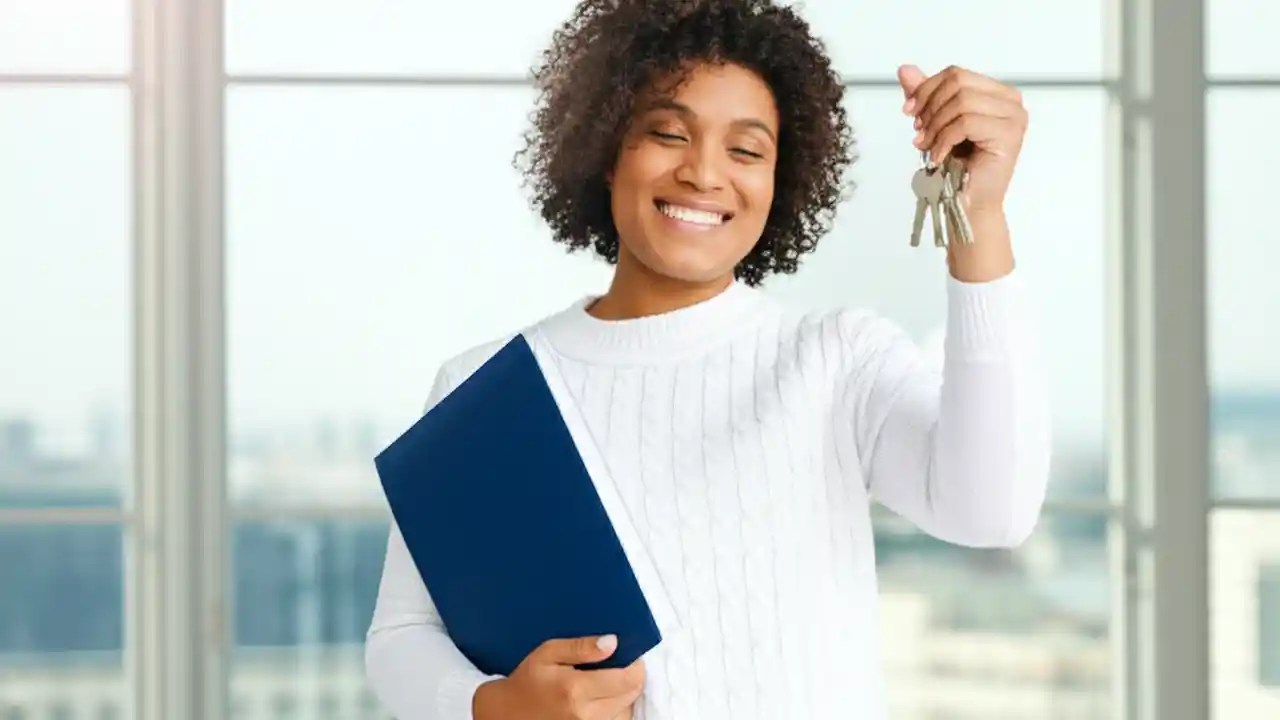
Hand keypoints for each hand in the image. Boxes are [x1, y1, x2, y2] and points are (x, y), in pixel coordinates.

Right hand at [473, 634, 644, 719]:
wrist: (507, 714)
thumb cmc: (528, 680)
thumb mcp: (548, 653)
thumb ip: (581, 647)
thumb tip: (613, 642)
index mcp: (576, 689)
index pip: (628, 679)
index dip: (635, 665)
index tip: (628, 655)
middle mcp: (586, 714)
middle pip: (631, 695)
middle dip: (630, 678)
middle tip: (616, 666)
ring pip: (626, 710)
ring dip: (623, 695)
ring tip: (604, 683)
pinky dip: (615, 710)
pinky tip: (600, 699)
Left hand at [898, 64, 1028, 211]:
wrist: (968, 202)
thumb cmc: (958, 166)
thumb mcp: (936, 123)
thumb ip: (925, 95)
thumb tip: (905, 69)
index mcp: (996, 93)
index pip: (956, 74)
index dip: (927, 89)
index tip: (909, 111)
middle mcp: (1010, 101)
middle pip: (958, 83)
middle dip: (930, 108)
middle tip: (919, 132)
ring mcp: (1014, 117)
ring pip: (962, 102)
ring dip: (936, 126)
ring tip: (927, 146)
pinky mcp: (1010, 135)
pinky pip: (966, 123)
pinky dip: (944, 140)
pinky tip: (939, 157)